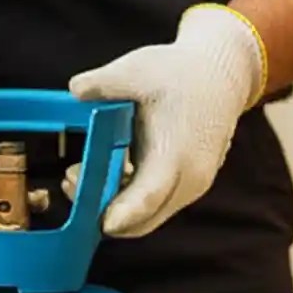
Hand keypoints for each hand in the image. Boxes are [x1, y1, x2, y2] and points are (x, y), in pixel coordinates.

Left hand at [65, 5, 263, 236]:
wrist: (223, 77)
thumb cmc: (182, 73)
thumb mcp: (138, 70)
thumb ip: (103, 83)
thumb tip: (76, 91)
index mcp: (176, 154)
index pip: (148, 197)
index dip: (121, 214)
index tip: (98, 223)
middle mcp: (189, 180)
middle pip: (143, 220)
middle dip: (102, 213)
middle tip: (70, 182)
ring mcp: (192, 187)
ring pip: (148, 217)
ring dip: (113, 205)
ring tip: (78, 173)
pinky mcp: (189, 186)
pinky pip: (156, 206)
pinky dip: (128, 199)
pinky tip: (106, 172)